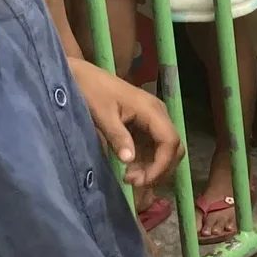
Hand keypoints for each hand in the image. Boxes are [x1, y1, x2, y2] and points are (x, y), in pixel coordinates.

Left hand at [69, 59, 182, 188]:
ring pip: (166, 150)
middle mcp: (158, 114)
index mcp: (151, 110)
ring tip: (130, 177)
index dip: (161, 165)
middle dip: (159, 169)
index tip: (141, 181)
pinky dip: (147, 162)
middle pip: (174, 148)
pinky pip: (154, 147)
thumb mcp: (102, 115)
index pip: (170, 141)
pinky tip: (130, 170)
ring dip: (153, 168)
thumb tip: (129, 160)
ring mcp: (154, 119)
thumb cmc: (92, 91)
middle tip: (134, 181)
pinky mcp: (146, 124)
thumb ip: (117, 136)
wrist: (82, 75)